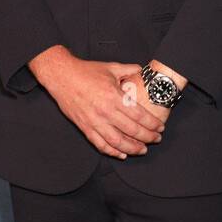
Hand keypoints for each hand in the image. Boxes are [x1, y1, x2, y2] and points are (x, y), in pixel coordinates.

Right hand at [31, 49, 164, 159]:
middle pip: (131, 130)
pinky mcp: (85, 127)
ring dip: (132, 148)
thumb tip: (141, 69)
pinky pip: (100, 144)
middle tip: (156, 139)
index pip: (139, 115)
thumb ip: (128, 69)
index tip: (160, 127)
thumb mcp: (110, 67)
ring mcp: (94, 121)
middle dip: (147, 137)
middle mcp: (105, 111)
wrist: (62, 76)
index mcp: (114, 96)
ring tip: (142, 150)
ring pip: (117, 142)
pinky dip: (112, 151)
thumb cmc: (85, 71)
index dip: (152, 123)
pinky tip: (121, 154)